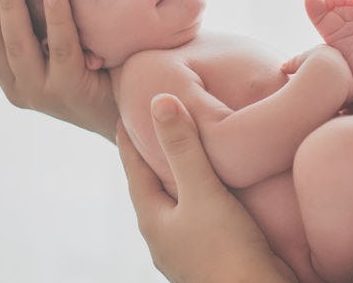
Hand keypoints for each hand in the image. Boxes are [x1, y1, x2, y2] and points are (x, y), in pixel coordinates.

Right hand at [0, 0, 117, 140]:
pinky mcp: (70, 91)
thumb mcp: (58, 43)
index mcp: (9, 76)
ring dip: (8, 4)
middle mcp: (18, 87)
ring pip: (16, 44)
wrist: (135, 107)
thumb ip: (37, 22)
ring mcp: (42, 92)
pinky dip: (56, 17)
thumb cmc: (100, 66)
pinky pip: (61, 49)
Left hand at [118, 94, 296, 282]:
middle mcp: (163, 234)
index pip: (133, 166)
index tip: (127, 108)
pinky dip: (203, 191)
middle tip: (158, 121)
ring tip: (189, 147)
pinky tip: (218, 185)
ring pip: (178, 199)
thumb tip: (158, 100)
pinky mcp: (210, 253)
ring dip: (182, 173)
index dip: (130, 135)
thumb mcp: (202, 192)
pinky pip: (200, 212)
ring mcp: (185, 246)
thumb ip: (182, 148)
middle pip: (152, 183)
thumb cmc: (225, 251)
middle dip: (156, 152)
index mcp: (151, 218)